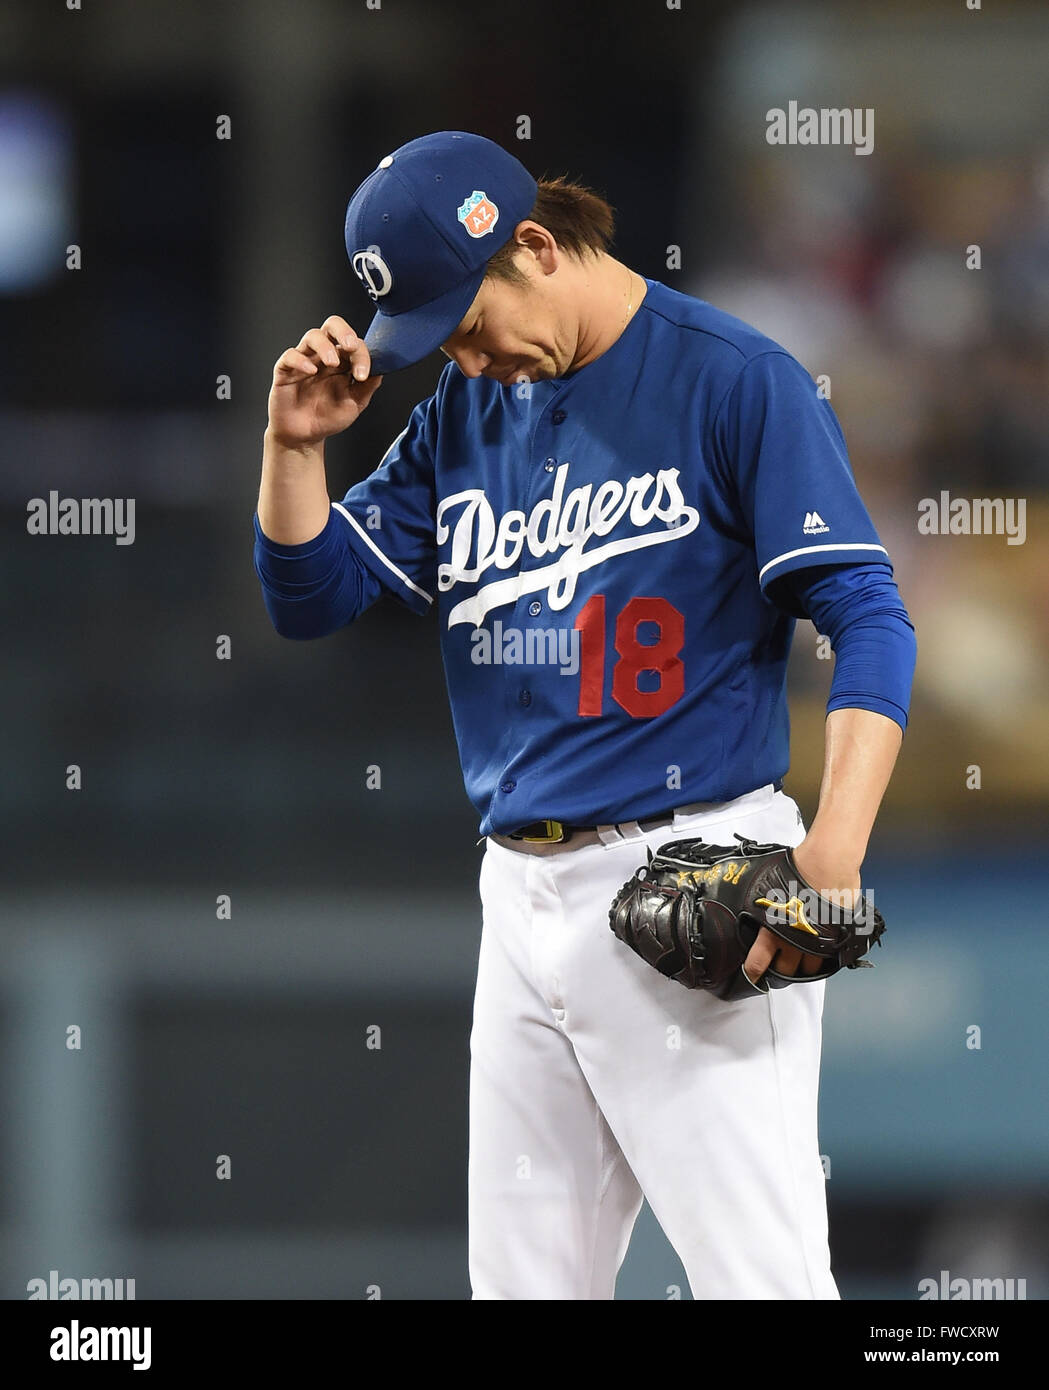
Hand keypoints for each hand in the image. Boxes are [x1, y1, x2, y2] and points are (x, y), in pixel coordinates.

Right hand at [267, 315, 382, 449]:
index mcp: (343, 362)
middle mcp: (324, 356)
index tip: (363, 375)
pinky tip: (311, 372)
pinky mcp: (285, 370)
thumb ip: (368, 387)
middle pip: (332, 326)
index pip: (355, 345)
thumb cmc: (328, 418)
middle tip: (350, 346)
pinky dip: (301, 360)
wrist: (305, 437)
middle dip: (343, 331)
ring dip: (325, 346)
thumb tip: (382, 368)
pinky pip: (290, 356)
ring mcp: (305, 361)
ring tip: (332, 363)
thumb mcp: (355, 404)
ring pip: (312, 336)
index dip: (362, 355)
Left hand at [742, 837, 861, 987]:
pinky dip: (824, 957)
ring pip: (809, 969)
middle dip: (780, 970)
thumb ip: (761, 905)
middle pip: (785, 971)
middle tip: (778, 965)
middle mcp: (794, 942)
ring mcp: (817, 943)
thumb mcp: (767, 887)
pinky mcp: (836, 940)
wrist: (827, 865)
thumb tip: (753, 908)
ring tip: (800, 956)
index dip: (753, 974)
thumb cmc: (797, 870)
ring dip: (803, 965)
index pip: (758, 963)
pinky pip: (829, 958)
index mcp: (773, 931)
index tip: (752, 977)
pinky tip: (821, 949)